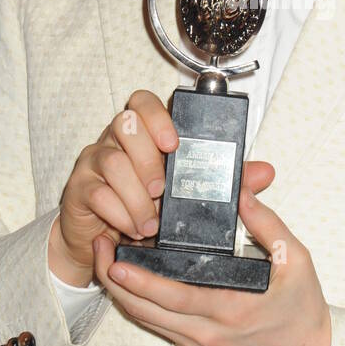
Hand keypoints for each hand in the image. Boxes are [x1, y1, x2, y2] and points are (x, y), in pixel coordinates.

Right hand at [49, 89, 262, 288]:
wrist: (104, 243)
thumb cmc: (145, 209)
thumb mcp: (185, 196)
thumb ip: (221, 181)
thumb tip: (265, 172)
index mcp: (142, 134)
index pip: (143, 102)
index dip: (158, 116)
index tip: (174, 144)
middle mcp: (114, 140)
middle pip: (125, 124)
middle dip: (147, 159)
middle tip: (161, 192)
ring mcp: (94, 161)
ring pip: (112, 161)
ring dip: (136, 196)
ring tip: (150, 222)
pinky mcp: (79, 189)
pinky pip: (97, 192)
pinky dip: (119, 214)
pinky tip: (132, 228)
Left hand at [93, 168, 331, 345]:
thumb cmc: (303, 310)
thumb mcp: (296, 261)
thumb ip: (267, 224)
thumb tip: (241, 192)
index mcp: (230, 309)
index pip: (173, 296)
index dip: (140, 280)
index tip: (116, 259)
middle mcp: (207, 333)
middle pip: (146, 311)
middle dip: (115, 280)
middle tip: (99, 247)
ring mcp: (198, 344)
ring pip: (146, 321)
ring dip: (122, 293)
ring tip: (105, 258)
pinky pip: (159, 326)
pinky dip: (139, 304)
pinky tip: (131, 281)